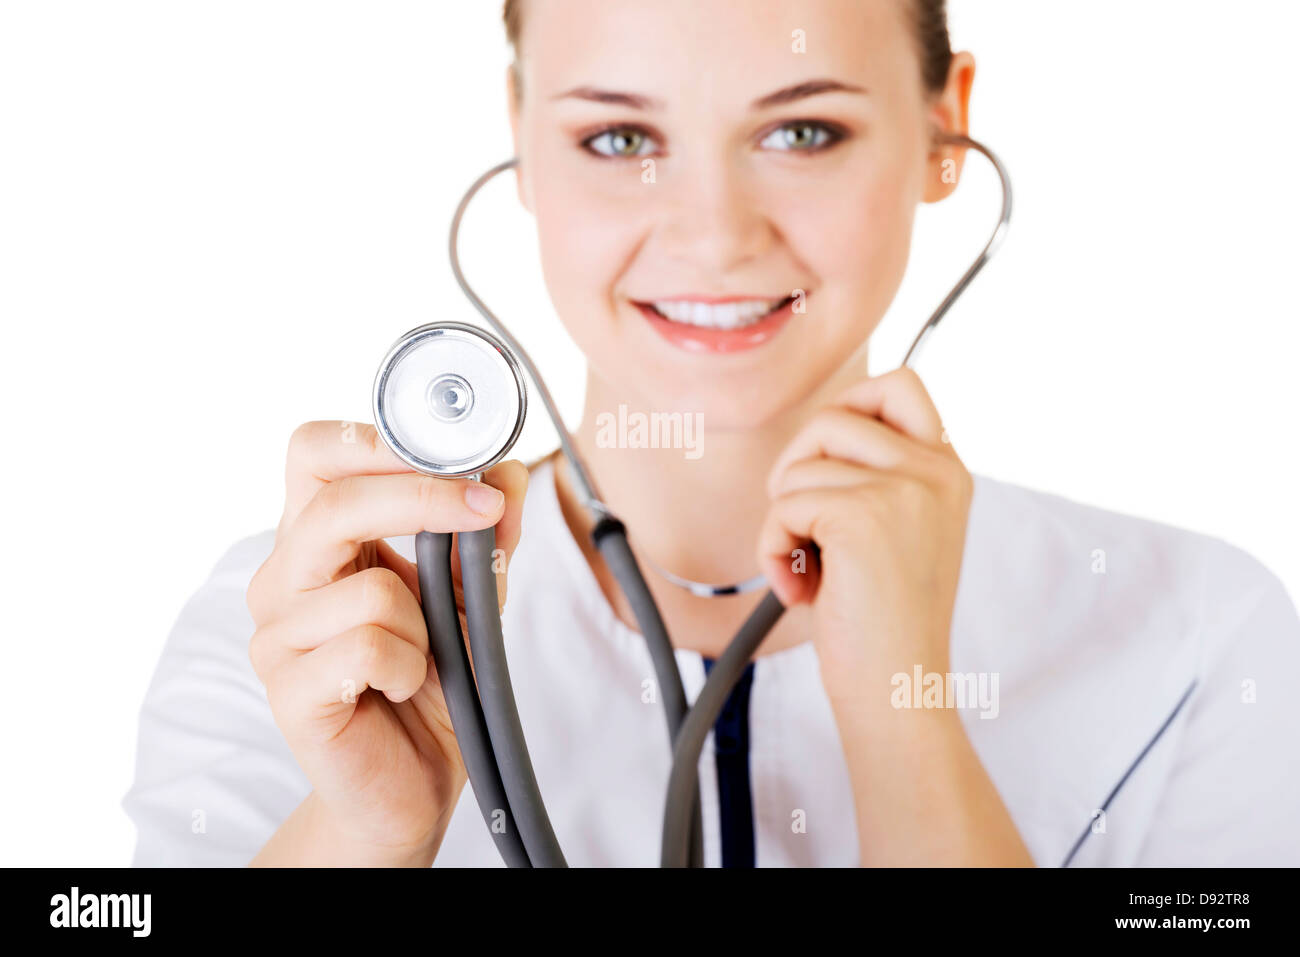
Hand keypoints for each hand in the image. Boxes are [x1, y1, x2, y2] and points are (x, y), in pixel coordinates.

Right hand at [245, 421, 527, 865]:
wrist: (409, 781)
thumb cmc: (430, 681)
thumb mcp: (471, 595)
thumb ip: (486, 534)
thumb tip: (508, 470)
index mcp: (317, 539)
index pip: (315, 452)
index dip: (379, 438)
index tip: (457, 450)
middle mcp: (284, 578)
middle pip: (333, 502)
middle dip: (421, 499)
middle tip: (485, 511)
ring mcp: (276, 634)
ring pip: (370, 589)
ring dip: (424, 624)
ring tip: (419, 655)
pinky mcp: (288, 690)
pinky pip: (367, 648)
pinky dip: (407, 666)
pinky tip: (398, 686)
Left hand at [758, 367, 972, 699]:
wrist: (897, 690)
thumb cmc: (882, 622)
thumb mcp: (896, 532)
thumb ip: (874, 477)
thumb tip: (814, 434)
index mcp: (947, 471)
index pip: (899, 384)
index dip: (847, 407)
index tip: (827, 462)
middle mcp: (935, 471)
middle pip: (832, 416)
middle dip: (796, 469)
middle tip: (803, 525)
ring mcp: (904, 490)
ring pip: (800, 466)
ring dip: (783, 521)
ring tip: (809, 569)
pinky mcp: (864, 517)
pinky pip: (784, 505)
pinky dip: (773, 549)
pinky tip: (801, 589)